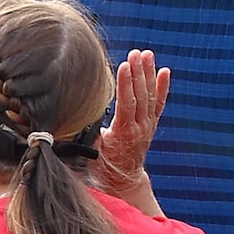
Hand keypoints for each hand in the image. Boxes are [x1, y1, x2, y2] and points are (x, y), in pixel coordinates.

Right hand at [92, 49, 169, 195]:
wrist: (122, 180)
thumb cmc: (103, 165)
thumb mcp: (92, 150)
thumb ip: (86, 133)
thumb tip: (70, 119)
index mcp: (123, 132)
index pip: (127, 103)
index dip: (126, 84)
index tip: (125, 65)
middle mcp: (139, 127)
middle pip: (140, 95)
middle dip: (138, 72)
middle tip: (136, 53)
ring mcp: (147, 125)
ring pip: (150, 95)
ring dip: (148, 73)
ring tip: (146, 54)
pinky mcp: (151, 124)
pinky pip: (159, 103)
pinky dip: (162, 86)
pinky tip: (163, 71)